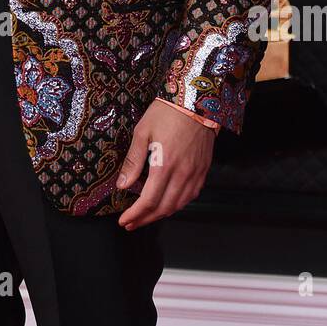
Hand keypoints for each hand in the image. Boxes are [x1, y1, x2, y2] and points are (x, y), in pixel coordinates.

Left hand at [115, 99, 215, 230]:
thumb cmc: (167, 113)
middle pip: (164, 208)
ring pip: (179, 205)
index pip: (149, 201)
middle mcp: (182, 173)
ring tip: (147, 217)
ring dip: (161, 215)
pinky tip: (168, 204)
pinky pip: (191, 196)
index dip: (136, 214)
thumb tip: (123, 185)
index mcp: (165, 165)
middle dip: (146, 219)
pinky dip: (178, 204)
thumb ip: (133, 161)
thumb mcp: (143, 132)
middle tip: (132, 224)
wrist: (196, 101)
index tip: (124, 221)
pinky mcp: (203, 170)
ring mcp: (195, 173)